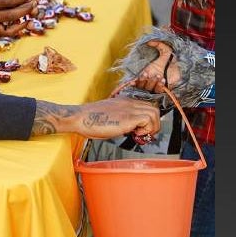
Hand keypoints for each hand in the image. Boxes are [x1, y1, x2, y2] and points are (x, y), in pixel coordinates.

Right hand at [32, 98, 159, 138]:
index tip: (141, 130)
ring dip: (151, 127)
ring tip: (139, 135)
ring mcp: (129, 108)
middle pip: (154, 108)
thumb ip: (122, 120)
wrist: (80, 117)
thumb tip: (131, 130)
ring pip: (154, 113)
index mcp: (125, 101)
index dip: (149, 119)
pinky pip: (148, 120)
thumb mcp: (110, 116)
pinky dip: (146, 129)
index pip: (147, 105)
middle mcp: (129, 103)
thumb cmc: (90, 120)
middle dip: (154, 124)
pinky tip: (135, 135)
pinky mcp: (128, 117)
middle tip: (143, 134)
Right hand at [127, 40, 179, 91]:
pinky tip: (162, 80)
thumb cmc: (172, 59)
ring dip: (152, 83)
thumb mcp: (165, 51)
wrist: (183, 66)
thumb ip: (158, 45)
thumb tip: (149, 42)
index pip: (137, 81)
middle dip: (143, 81)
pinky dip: (159, 86)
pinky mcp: (164, 89)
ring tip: (158, 75)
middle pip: (142, 86)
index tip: (133, 80)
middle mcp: (150, 80)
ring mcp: (157, 86)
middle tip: (147, 74)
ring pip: (150, 88)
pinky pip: (159, 91)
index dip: (135, 82)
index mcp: (147, 73)